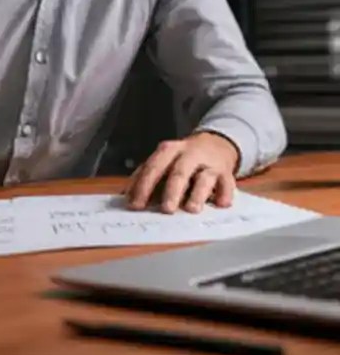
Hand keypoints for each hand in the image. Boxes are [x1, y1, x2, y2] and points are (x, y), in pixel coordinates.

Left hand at [123, 132, 239, 213]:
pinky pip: (227, 184)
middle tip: (166, 210)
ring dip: (197, 194)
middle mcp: (189, 155)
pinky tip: (220, 204)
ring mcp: (209, 164)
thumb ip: (146, 176)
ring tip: (191, 209)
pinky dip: (224, 195)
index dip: (143, 186)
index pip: (153, 168)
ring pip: (204, 178)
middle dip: (171, 192)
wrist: (216, 144)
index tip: (136, 205)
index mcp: (168, 151)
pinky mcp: (226, 173)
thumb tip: (127, 197)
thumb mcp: (163, 161)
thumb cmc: (182, 158)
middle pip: (179, 173)